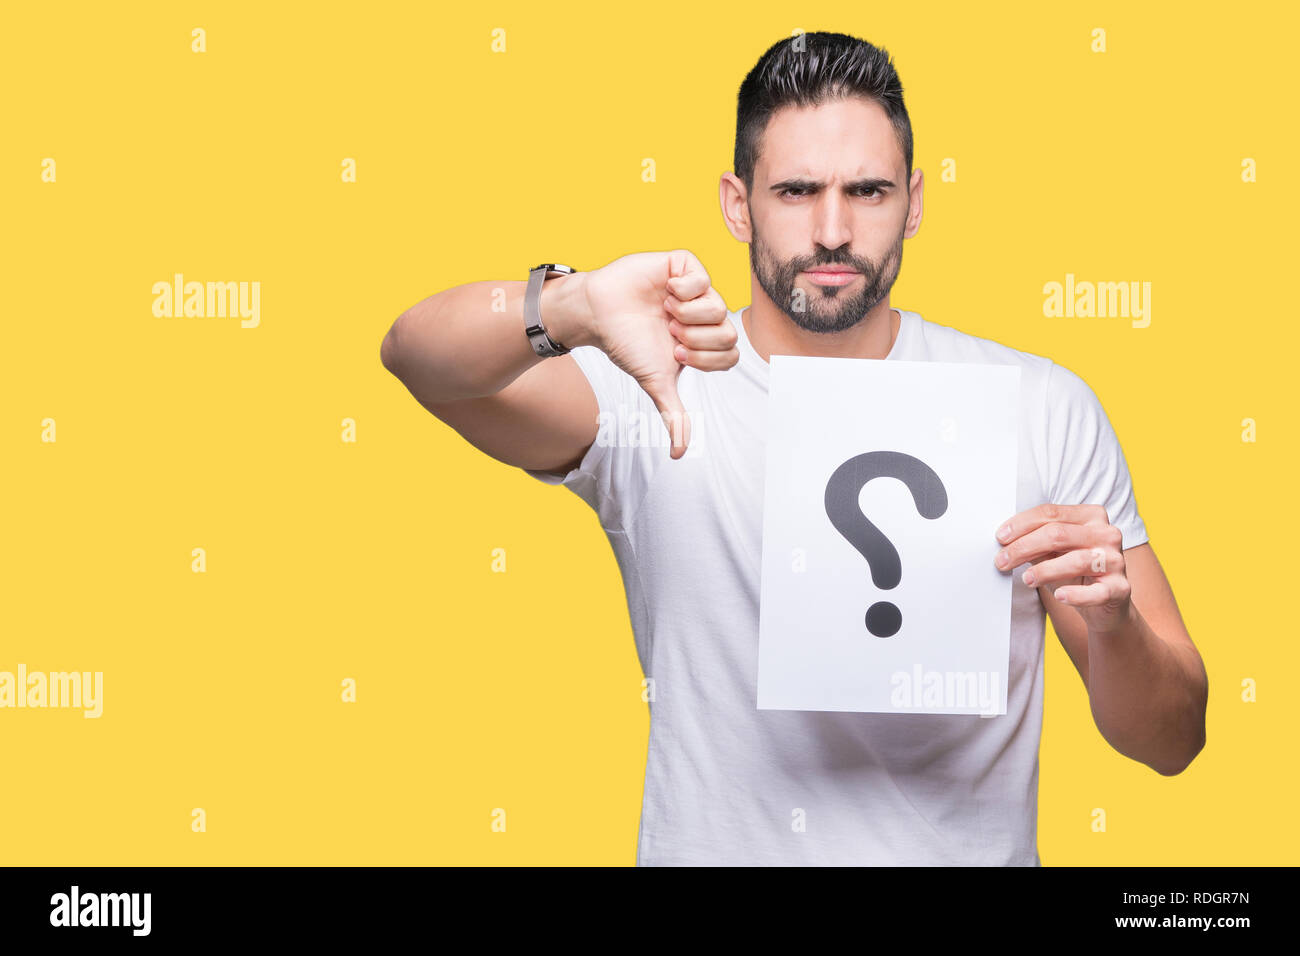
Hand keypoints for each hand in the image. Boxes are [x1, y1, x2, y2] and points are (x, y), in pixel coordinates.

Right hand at [580, 249, 736, 458]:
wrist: (597, 315)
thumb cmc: (627, 345)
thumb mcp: (656, 382)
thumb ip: (673, 414)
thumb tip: (678, 455)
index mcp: (704, 340)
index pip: (731, 354)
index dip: (705, 358)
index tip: (677, 354)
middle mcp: (705, 314)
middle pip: (729, 331)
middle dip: (695, 339)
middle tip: (670, 333)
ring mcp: (696, 289)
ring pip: (718, 305)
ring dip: (687, 314)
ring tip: (665, 312)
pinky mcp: (683, 265)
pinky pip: (702, 276)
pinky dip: (683, 288)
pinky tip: (665, 291)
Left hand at [993, 503, 1133, 634]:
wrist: (1104, 604)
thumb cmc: (1074, 572)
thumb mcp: (1053, 551)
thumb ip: (1035, 541)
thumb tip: (1003, 538)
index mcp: (1091, 516)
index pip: (1051, 513)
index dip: (1022, 524)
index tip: (1000, 538)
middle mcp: (1107, 534)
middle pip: (1058, 534)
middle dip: (1024, 547)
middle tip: (1002, 561)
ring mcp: (1116, 561)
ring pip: (1076, 561)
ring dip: (1045, 571)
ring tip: (1026, 579)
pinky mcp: (1120, 588)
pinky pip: (1097, 592)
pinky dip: (1076, 595)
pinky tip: (1060, 596)